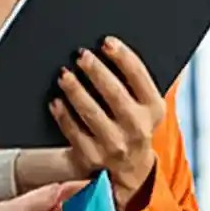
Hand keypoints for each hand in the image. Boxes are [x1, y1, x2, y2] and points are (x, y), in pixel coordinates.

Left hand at [50, 36, 163, 209]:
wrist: (129, 168)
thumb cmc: (131, 122)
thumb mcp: (144, 106)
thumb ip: (134, 81)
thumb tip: (108, 47)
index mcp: (153, 109)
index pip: (139, 77)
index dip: (123, 57)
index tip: (107, 42)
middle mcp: (137, 129)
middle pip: (115, 94)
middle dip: (96, 71)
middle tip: (80, 55)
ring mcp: (114, 146)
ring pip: (92, 113)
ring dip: (76, 91)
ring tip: (64, 75)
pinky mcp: (92, 157)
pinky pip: (73, 132)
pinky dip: (63, 115)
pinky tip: (56, 100)